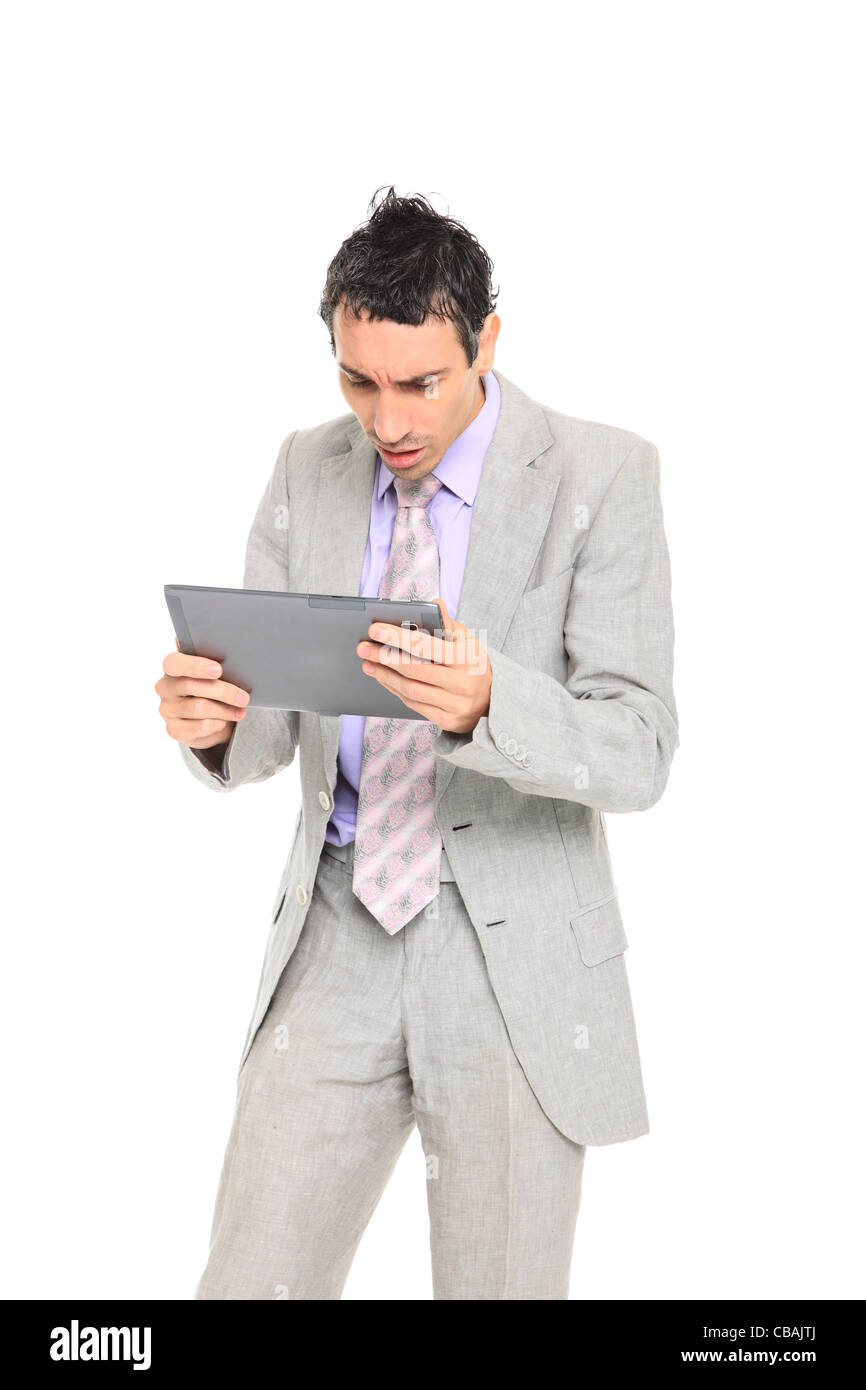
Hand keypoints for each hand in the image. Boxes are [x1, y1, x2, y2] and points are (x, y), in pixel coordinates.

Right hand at [155, 639, 250, 748]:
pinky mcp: (174, 729)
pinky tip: (226, 722)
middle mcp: (165, 687)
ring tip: (241, 710)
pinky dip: (217, 724)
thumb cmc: (212, 687)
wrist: (210, 718)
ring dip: (224, 710)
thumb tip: (220, 640)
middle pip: (192, 686)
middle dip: (223, 691)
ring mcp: (167, 709)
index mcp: (172, 667)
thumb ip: (213, 661)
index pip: (175, 662)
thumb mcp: (214, 673)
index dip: (196, 666)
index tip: (218, 670)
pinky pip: (199, 727)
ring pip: (199, 708)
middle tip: (244, 697)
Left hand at [356, 598, 491, 733]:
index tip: (374, 629)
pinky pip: (414, 705)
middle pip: (413, 670)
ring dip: (385, 676)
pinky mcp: (448, 721)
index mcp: (466, 659)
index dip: (397, 637)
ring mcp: (455, 705)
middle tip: (363, 647)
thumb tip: (435, 601)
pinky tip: (384, 679)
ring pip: (410, 690)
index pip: (424, 646)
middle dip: (384, 657)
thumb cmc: (474, 663)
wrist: (493, 699)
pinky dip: (396, 691)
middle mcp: (462, 684)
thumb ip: (449, 623)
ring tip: (368, 663)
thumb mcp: (468, 641)